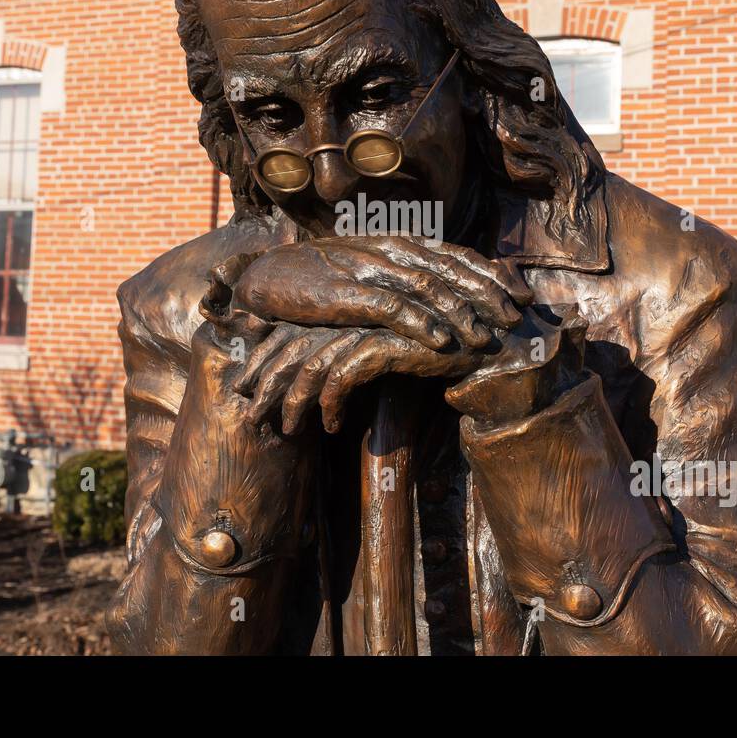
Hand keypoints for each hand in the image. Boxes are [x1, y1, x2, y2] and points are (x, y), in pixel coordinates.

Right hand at [228, 235, 532, 351]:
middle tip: (515, 318)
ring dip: (461, 314)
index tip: (522, 295)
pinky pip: (391, 308)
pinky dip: (420, 324)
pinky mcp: (346, 293)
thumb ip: (407, 275)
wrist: (267, 275)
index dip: (492, 274)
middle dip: (487, 294)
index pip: (457, 255)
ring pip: (427, 288)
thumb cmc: (323, 276)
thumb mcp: (371, 269)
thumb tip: (450, 292)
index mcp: (399, 243)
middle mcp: (389, 250)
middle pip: (450, 270)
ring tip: (486, 337)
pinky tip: (442, 342)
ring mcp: (368, 269)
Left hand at [232, 321, 486, 434]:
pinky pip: (342, 377)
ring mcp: (367, 325)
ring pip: (310, 364)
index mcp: (346, 305)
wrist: (489, 344)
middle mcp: (351, 311)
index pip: (291, 331)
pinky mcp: (385, 343)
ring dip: (291, 402)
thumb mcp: (386, 345)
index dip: (265, 360)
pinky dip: (331, 404)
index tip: (247, 389)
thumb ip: (355, 348)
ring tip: (285, 431)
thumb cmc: (436, 345)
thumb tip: (319, 374)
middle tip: (249, 415)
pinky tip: (331, 426)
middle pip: (291, 346)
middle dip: (265, 383)